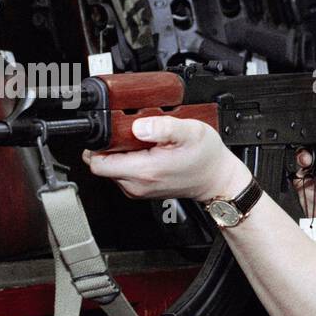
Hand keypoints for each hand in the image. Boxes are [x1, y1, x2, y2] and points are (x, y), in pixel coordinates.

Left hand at [82, 116, 250, 202]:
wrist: (217, 179)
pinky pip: (122, 174)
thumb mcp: (191, 132)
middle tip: (128, 135)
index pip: (98, 162)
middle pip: (101, 165)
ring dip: (118, 154)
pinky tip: (144, 153)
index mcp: (144, 171)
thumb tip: (139, 126)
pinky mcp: (141, 190)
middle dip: (108, 147)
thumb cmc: (206, 157)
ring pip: (110, 169)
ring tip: (139, 143)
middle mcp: (136, 185)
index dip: (99, 144)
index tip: (110, 133)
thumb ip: (163, 127)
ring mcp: (138, 189)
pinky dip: (127, 162)